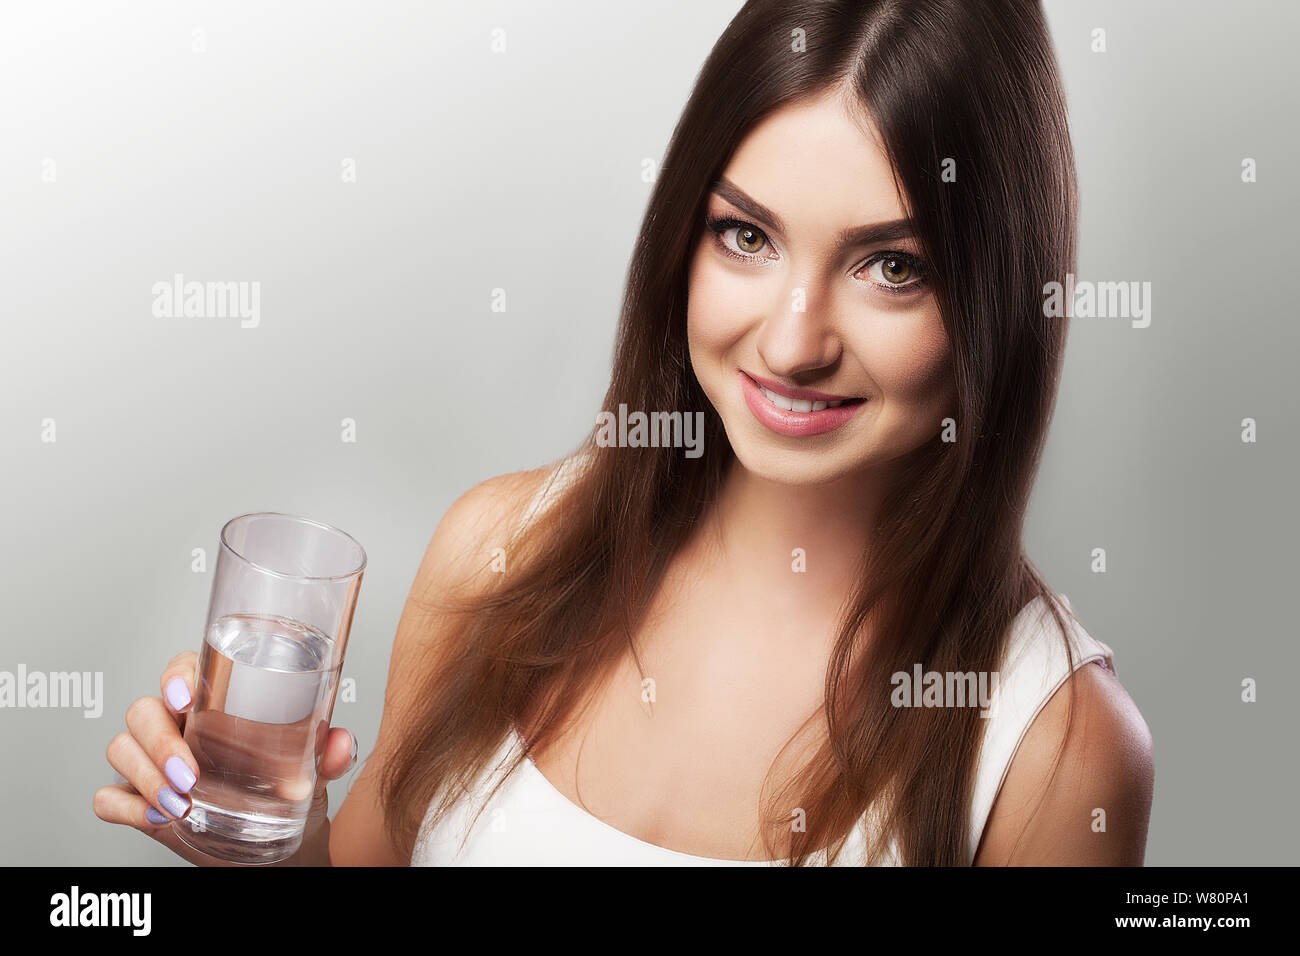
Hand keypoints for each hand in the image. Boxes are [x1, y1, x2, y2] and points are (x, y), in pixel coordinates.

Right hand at [93, 650, 356, 865]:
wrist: (281, 844)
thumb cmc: (288, 786)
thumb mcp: (312, 767)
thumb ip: (327, 753)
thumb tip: (342, 744)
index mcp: (214, 701)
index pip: (183, 669)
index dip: (176, 675)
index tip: (186, 695)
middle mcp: (177, 724)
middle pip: (143, 711)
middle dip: (160, 741)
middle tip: (190, 773)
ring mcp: (152, 761)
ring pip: (121, 748)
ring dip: (146, 776)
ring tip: (181, 803)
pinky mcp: (138, 800)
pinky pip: (108, 797)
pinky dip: (126, 805)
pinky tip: (156, 817)